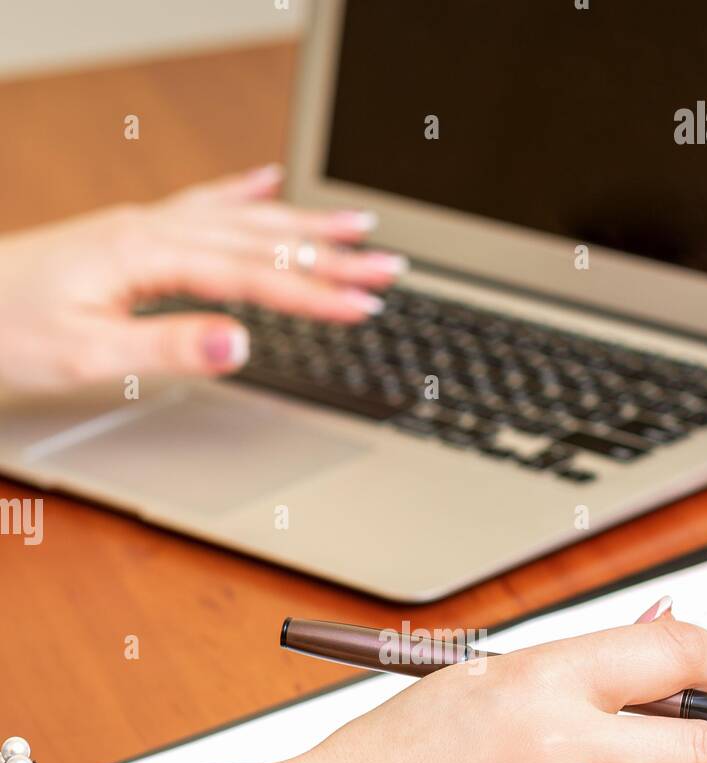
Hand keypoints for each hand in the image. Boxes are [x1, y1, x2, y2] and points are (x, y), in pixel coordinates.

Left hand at [0, 164, 405, 392]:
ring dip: (302, 221)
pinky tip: (269, 182)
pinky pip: (202, 205)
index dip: (313, 292)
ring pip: (240, 217)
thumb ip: (167, 349)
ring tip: (358, 223)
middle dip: (329, 253)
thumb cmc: (8, 332)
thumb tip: (240, 341)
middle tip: (390, 266)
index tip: (365, 306)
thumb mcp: (87, 357)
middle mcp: (150, 228)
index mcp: (146, 255)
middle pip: (259, 238)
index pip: (251, 275)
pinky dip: (243, 194)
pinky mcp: (131, 234)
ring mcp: (141, 226)